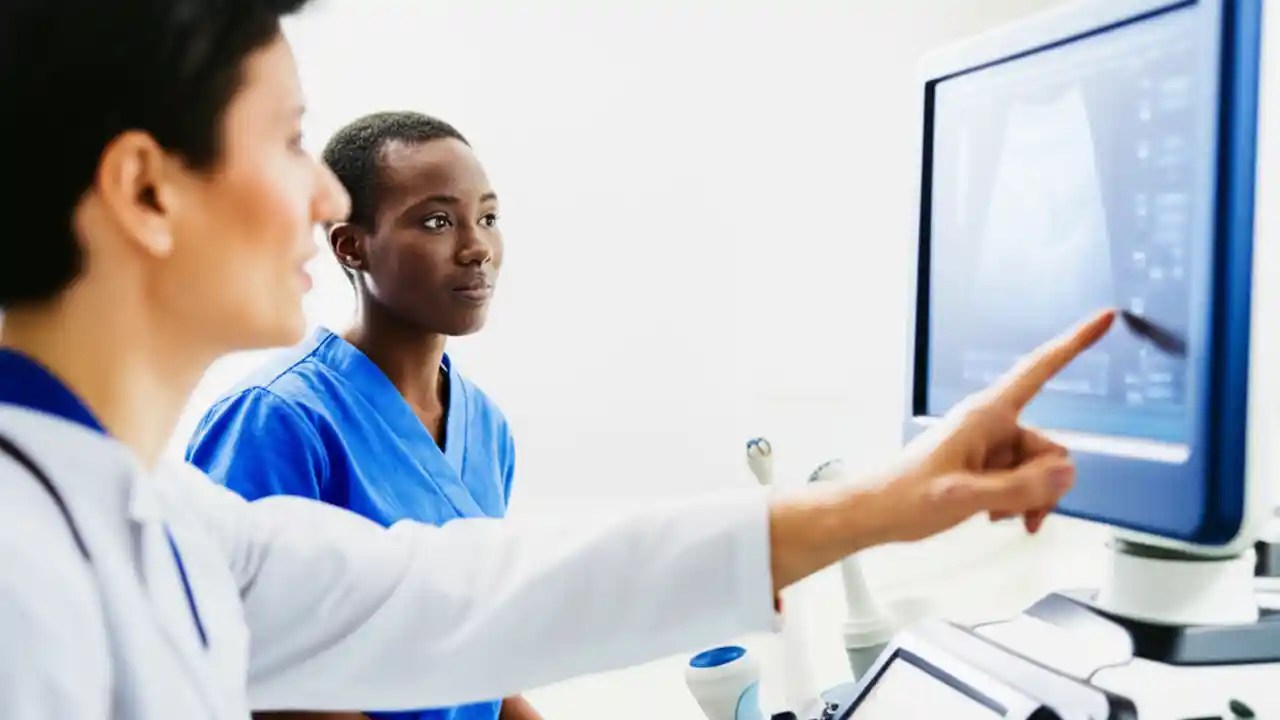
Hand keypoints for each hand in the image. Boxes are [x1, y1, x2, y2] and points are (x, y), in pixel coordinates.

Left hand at [877, 309, 1116, 542]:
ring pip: (1040, 470)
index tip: (1107, 317)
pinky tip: (997, 515)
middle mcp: (992, 424)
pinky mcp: (986, 464)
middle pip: (1051, 446)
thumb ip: (1020, 488)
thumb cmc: (906, 497)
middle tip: (1014, 511)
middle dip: (1044, 484)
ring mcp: (990, 445)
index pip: (1040, 368)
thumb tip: (1067, 473)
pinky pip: (1024, 480)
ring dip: (1028, 497)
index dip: (1075, 342)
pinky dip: (1019, 501)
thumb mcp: (965, 498)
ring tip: (992, 513)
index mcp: (986, 414)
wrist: (876, 513)